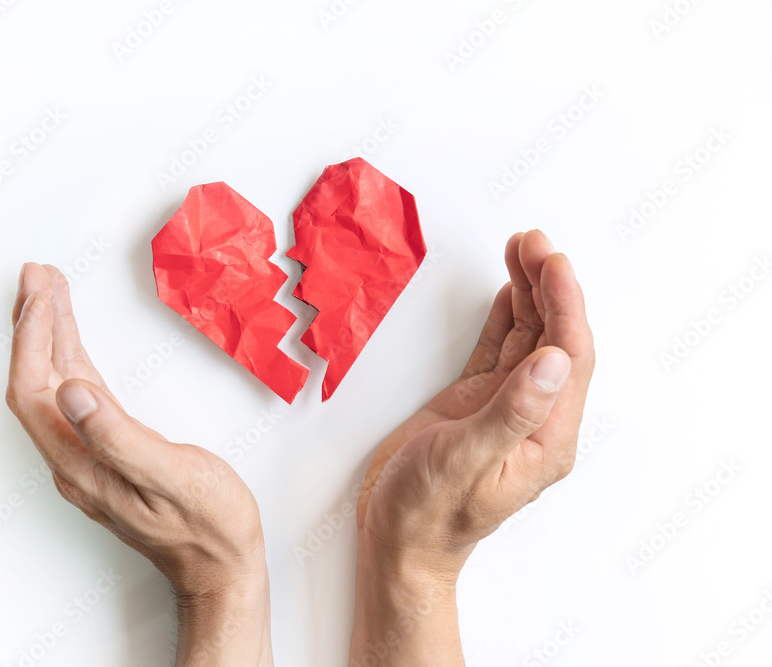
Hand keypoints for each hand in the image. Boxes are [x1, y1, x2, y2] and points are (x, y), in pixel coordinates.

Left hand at [6, 263, 272, 666]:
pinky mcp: (107, 452)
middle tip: (37, 276)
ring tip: (49, 289)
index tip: (39, 294)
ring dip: (50, 335)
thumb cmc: (208, 524)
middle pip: (34, 382)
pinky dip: (71, 356)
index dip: (31, 339)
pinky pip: (77, 394)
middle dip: (33, 324)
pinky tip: (73, 337)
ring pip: (54, 385)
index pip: (34, 391)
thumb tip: (70, 391)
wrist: (221, 566)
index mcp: (80, 464)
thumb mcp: (172, 475)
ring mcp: (88, 456)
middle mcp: (73, 459)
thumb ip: (117, 436)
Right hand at [349, 230, 594, 665]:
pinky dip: (505, 318)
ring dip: (529, 294)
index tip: (552, 262)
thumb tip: (554, 361)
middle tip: (532, 242)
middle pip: (554, 339)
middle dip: (548, 287)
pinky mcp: (475, 404)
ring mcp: (504, 408)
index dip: (564, 305)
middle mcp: (533, 418)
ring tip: (520, 249)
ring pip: (528, 339)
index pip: (568, 357)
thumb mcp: (466, 461)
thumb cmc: (429, 513)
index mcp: (545, 436)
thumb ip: (511, 411)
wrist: (399, 540)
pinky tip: (509, 291)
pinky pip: (498, 351)